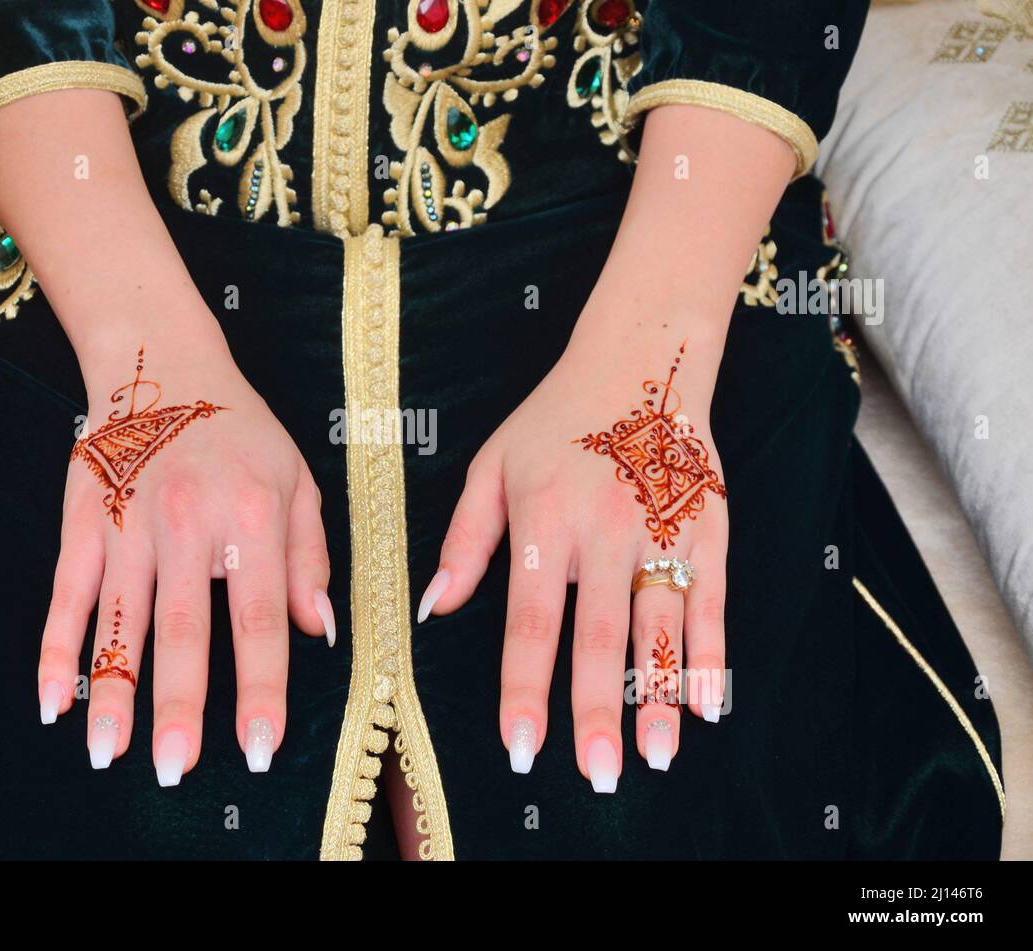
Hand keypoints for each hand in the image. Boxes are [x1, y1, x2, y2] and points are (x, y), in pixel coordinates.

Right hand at [36, 329, 333, 783]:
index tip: (257, 748)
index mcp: (252, 516)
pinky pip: (66, 594)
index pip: (261, 620)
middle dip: (178, 706)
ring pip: (118, 619)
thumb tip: (321, 631)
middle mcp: (188, 523)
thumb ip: (310, 558)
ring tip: (108, 755)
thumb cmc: (241, 431)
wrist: (162, 362)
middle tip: (173, 770)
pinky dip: (55, 650)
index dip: (261, 689)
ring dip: (112, 692)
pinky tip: (51, 700)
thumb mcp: (297, 480)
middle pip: (183, 629)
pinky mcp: (84, 521)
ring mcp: (129, 523)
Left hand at [419, 325, 728, 789]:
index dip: (524, 687)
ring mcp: (661, 529)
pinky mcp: (708, 526)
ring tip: (657, 758)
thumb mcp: (490, 468)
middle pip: (599, 634)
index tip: (521, 748)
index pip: (530, 619)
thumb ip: (463, 540)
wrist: (638, 363)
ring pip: (660, 625)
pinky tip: (708, 705)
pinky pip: (710, 601)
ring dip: (659, 696)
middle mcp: (602, 531)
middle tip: (597, 775)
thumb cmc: (552, 421)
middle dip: (597, 709)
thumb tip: (432, 610)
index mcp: (544, 520)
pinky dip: (710, 654)